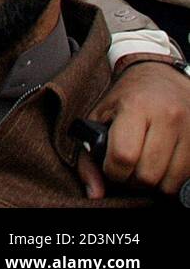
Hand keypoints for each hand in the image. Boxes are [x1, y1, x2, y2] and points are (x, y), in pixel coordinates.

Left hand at [77, 61, 189, 197]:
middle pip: (148, 175)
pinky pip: (188, 178)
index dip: (113, 172)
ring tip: (146, 166)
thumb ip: (89, 156)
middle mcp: (168, 117)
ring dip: (155, 184)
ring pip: (171, 183)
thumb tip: (95, 194)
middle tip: (128, 170)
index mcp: (136, 106)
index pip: (123, 156)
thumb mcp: (100, 116)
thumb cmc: (126, 98)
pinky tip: (163, 165)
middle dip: (133, 181)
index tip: (111, 168)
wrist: (159, 74)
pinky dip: (173, 180)